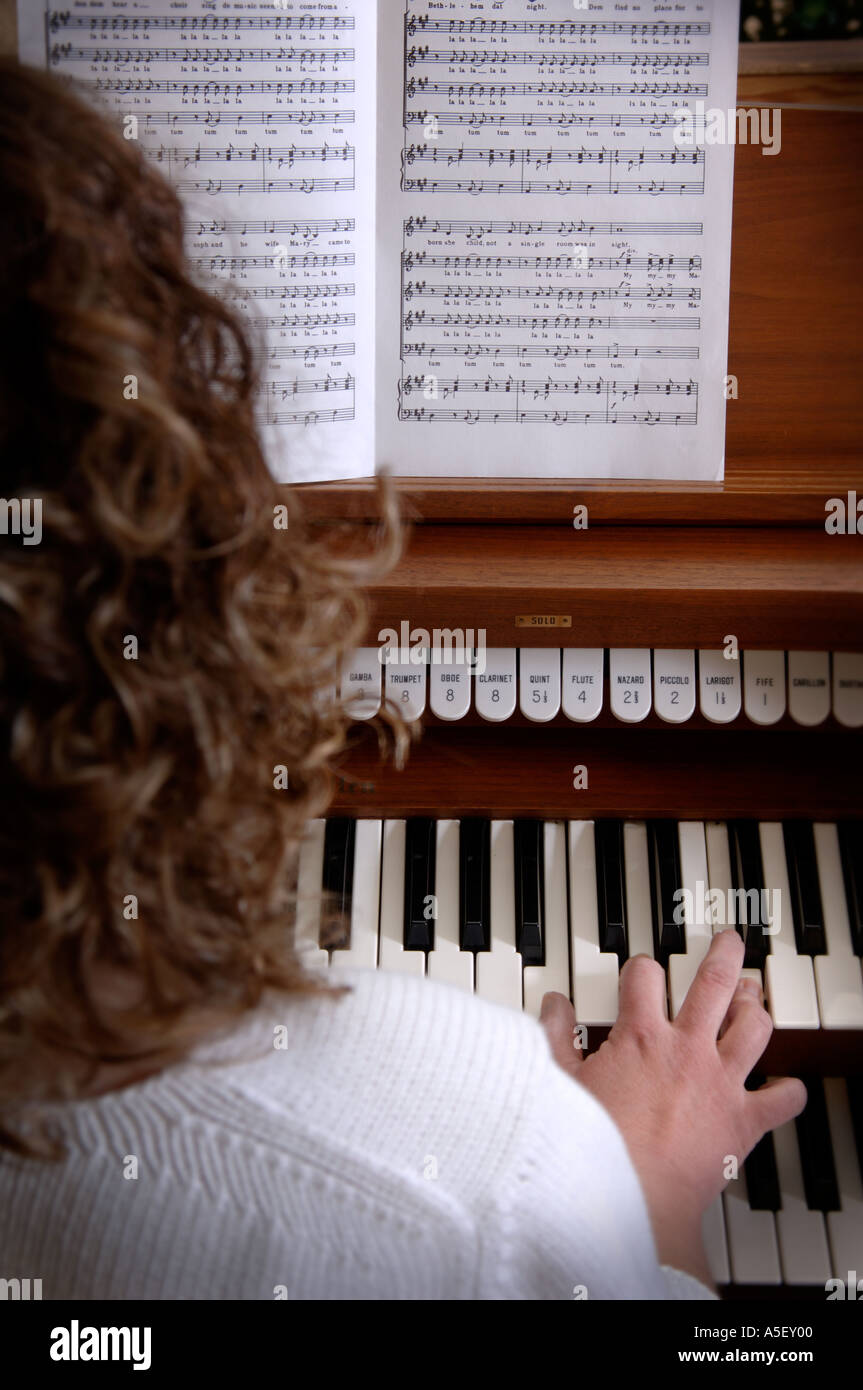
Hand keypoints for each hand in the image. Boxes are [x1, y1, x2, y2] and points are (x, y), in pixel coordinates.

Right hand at [539, 929, 806, 1286]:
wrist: (626, 1198)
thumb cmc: (591, 1146)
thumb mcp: (560, 1082)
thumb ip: (556, 1036)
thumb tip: (553, 1005)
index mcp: (641, 1037)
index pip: (645, 976)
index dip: (641, 968)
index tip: (641, 972)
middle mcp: (687, 1050)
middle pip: (715, 982)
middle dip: (725, 956)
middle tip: (730, 942)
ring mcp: (720, 1082)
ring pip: (754, 1027)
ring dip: (757, 1008)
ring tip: (755, 998)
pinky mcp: (744, 1121)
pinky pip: (783, 1099)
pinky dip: (789, 1091)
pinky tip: (787, 1086)